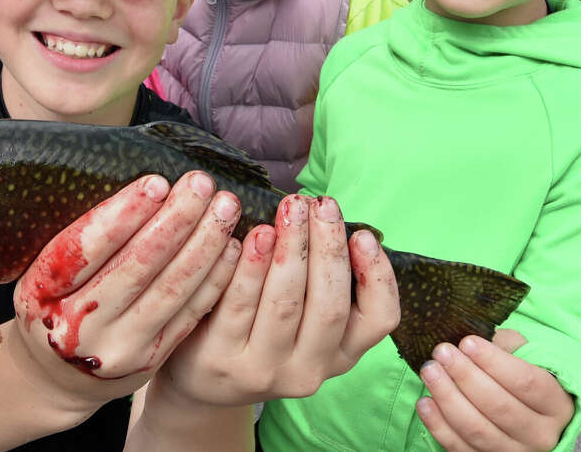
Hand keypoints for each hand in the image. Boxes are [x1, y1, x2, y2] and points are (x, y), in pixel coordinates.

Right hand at [7, 171, 242, 413]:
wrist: (55, 379)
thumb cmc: (53, 303)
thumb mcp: (43, 273)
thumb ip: (78, 239)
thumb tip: (141, 183)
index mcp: (41, 293)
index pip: (85, 249)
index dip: (124, 215)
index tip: (158, 181)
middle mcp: (77, 326)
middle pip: (136, 267)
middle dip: (175, 221)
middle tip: (202, 183)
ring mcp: (116, 348)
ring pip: (170, 290)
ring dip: (204, 245)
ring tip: (225, 207)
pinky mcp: (149, 360)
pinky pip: (188, 314)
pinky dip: (213, 279)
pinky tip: (231, 248)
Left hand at [152, 194, 400, 406]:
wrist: (202, 376)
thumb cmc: (262, 327)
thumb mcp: (304, 317)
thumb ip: (322, 279)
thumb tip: (330, 218)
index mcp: (340, 354)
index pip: (379, 320)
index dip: (378, 276)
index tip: (363, 234)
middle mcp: (308, 371)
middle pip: (329, 307)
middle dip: (327, 248)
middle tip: (320, 204)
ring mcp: (264, 371)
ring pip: (284, 304)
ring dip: (290, 249)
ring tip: (290, 209)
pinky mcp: (221, 361)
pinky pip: (238, 305)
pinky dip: (248, 266)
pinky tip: (252, 235)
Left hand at [416, 332, 574, 451]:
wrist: (524, 414)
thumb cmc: (521, 376)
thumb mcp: (524, 355)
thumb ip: (504, 346)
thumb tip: (469, 341)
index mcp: (556, 404)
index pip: (526, 382)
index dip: (495, 362)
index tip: (467, 342)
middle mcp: (541, 434)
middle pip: (500, 407)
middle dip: (466, 376)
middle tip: (442, 352)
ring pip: (478, 430)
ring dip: (448, 398)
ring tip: (430, 371)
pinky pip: (460, 448)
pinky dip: (439, 426)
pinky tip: (425, 402)